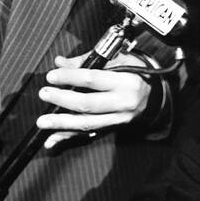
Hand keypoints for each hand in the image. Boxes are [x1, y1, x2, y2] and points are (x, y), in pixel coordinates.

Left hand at [36, 52, 150, 148]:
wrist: (156, 95)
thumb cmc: (137, 72)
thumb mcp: (119, 59)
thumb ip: (88, 60)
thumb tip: (61, 62)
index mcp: (126, 81)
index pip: (93, 79)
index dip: (70, 77)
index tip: (52, 75)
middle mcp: (123, 102)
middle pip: (88, 104)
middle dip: (63, 99)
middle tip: (44, 93)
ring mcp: (119, 119)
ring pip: (86, 123)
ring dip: (62, 123)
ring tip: (43, 121)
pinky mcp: (113, 128)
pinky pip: (88, 134)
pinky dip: (69, 137)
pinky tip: (53, 140)